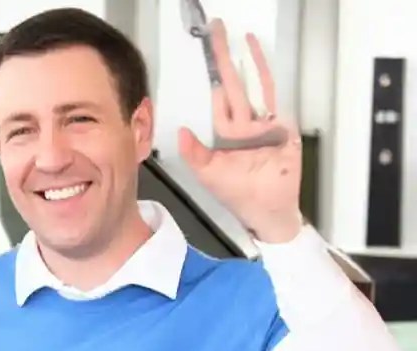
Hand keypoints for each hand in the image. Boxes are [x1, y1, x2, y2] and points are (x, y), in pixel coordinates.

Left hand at [178, 19, 303, 243]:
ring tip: (232, 36)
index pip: (218, 100)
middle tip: (214, 32)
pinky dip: (262, 72)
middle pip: (231, 83)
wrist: (267, 207)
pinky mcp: (279, 122)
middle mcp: (242, 122)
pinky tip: (253, 53)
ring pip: (249, 83)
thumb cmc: (238, 193)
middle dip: (221, 59)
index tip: (205, 57)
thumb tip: (182, 132)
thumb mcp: (208, 173)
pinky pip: (269, 92)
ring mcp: (262, 120)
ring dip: (241, 59)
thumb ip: (194, 154)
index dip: (213, 80)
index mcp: (224, 133)